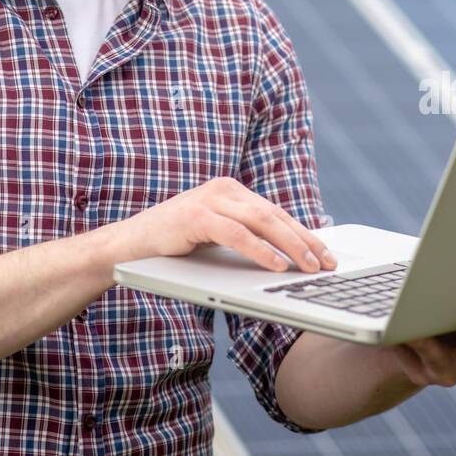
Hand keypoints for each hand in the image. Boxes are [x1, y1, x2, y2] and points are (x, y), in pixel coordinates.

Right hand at [117, 177, 336, 273]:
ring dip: (290, 245)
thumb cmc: (173, 246)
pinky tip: (276, 265)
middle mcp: (223, 189)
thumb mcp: (215, 237)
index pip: (276, 212)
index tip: (326, 254)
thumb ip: (243, 236)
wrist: (128, 246)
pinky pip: (236, 234)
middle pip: (274, 214)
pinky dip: (260, 250)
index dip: (304, 233)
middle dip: (305, 240)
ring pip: (261, 221)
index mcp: (231, 191)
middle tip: (326, 263)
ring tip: (309, 266)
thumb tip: (285, 255)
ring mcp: (209, 200)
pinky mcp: (196, 217)